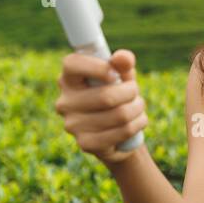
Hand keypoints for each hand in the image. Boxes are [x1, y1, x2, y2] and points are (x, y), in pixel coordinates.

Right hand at [55, 49, 146, 169]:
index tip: (115, 74)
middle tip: (135, 91)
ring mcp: (73, 125)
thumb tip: (123, 58)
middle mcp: (65, 102)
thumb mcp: (121, 75)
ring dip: (138, 108)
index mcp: (68, 78)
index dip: (97, 67)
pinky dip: (138, 124)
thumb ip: (123, 62)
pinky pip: (122, 131)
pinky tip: (136, 121)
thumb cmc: (117, 94)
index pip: (72, 64)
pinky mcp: (85, 144)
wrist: (118, 133)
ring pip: (119, 115)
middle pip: (105, 96)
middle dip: (131, 92)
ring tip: (138, 106)